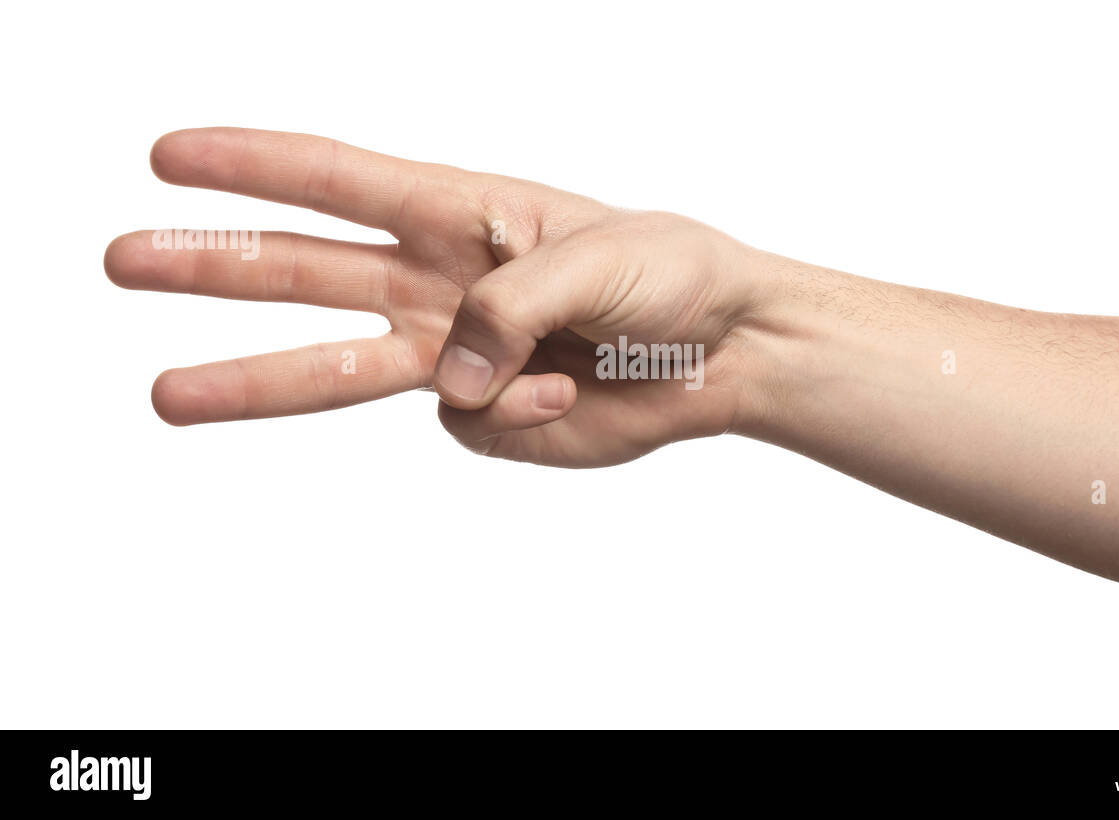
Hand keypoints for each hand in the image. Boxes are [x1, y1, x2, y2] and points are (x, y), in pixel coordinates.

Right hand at [106, 128, 764, 465]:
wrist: (730, 352)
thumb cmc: (676, 273)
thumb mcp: (602, 257)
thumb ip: (511, 306)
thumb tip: (444, 377)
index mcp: (464, 212)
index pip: (340, 182)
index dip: (254, 168)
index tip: (171, 158)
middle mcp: (442, 281)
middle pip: (306, 273)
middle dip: (214, 266)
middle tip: (123, 258)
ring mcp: (461, 353)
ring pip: (337, 368)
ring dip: (250, 380)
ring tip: (169, 393)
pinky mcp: (490, 414)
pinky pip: (467, 422)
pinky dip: (515, 411)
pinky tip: (572, 386)